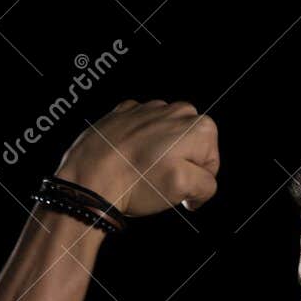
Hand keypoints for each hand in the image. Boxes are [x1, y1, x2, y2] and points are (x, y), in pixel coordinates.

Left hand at [56, 100, 220, 215]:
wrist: (89, 176)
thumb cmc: (136, 182)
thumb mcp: (185, 190)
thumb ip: (207, 184)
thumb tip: (202, 181)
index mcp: (197, 127)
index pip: (211, 162)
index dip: (198, 182)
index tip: (181, 192)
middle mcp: (175, 111)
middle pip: (192, 146)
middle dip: (181, 164)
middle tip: (161, 182)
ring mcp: (147, 109)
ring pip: (166, 137)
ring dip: (159, 155)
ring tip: (143, 172)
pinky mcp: (124, 113)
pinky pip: (141, 131)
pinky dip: (139, 145)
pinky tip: (129, 160)